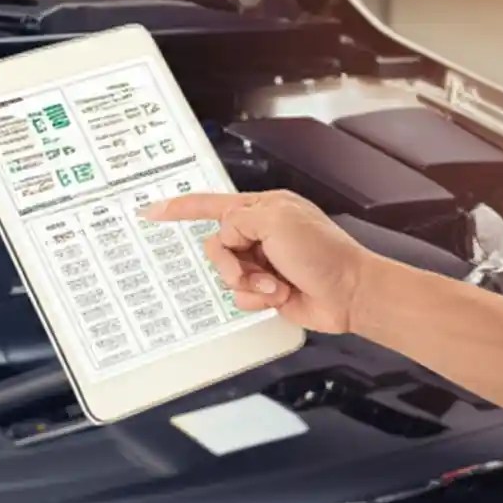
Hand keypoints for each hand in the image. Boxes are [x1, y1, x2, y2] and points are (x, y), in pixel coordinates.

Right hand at [139, 190, 376, 333]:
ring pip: (225, 273)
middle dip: (231, 261)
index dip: (180, 208)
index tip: (153, 211)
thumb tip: (228, 239)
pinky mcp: (266, 288)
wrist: (349, 294)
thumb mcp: (276, 221)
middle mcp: (260, 233)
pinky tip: (279, 295)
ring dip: (248, 282)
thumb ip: (239, 221)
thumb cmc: (325, 254)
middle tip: (253, 267)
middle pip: (216, 245)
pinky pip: (239, 295)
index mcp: (263, 208)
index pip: (212, 204)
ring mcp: (263, 261)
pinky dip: (256, 298)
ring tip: (276, 283)